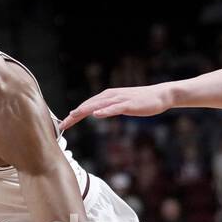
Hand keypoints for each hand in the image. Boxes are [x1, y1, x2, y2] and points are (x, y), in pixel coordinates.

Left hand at [58, 83, 175, 131]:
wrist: (160, 95)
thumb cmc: (141, 101)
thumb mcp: (121, 105)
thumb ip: (108, 108)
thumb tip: (96, 113)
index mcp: (107, 97)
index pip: (86, 106)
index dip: (74, 116)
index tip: (63, 125)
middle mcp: (110, 96)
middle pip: (88, 105)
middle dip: (74, 116)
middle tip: (61, 125)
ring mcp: (119, 99)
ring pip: (97, 105)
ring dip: (84, 111)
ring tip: (72, 117)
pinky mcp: (128, 104)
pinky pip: (114, 108)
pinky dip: (104, 111)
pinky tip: (96, 115)